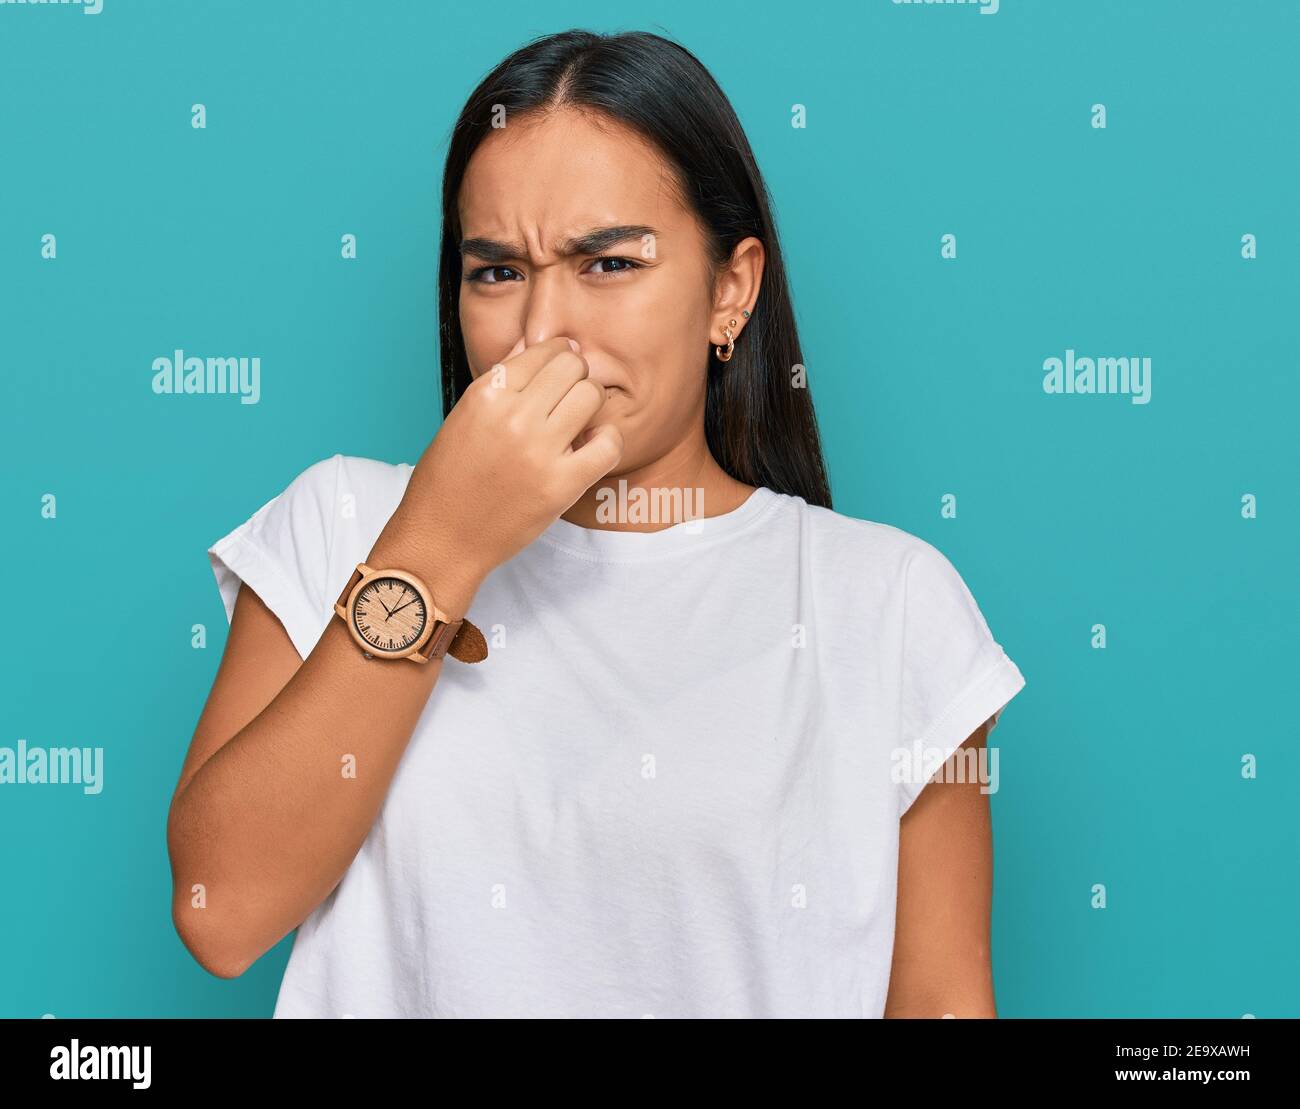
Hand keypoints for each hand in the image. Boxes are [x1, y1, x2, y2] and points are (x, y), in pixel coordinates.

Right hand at [379, 335, 624, 600]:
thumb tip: (537, 354)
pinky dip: (608, 442)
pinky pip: (608, 445)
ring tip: (580, 424)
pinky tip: (593, 449)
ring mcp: (538, 450)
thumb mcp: (462, 420)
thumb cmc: (447, 483)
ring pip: (591, 396)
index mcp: (485, 395)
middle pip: (572, 367)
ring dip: (592, 407)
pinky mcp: (560, 485)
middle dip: (577, 378)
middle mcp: (512, 416)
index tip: (562, 367)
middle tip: (571, 399)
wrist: (440, 540)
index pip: (541, 352)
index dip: (558, 356)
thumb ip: (500, 389)